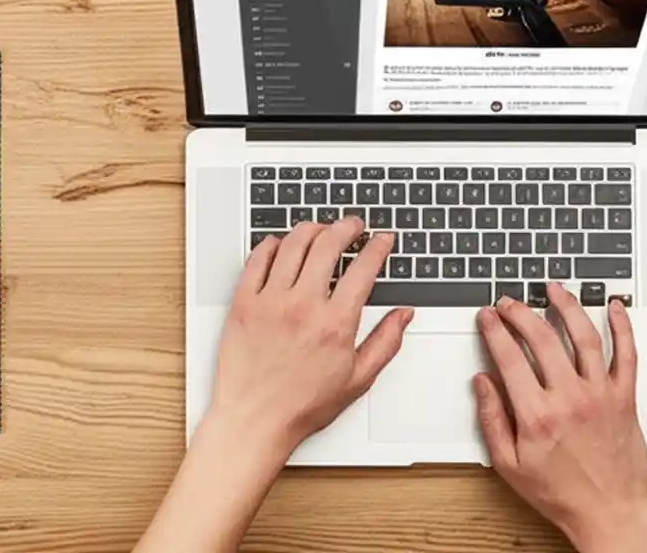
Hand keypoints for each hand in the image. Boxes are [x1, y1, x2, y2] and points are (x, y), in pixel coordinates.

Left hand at [207, 218, 412, 458]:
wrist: (254, 421)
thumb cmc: (301, 407)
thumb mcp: (357, 380)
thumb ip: (385, 342)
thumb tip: (403, 315)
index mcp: (335, 324)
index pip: (363, 268)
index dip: (377, 247)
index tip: (381, 239)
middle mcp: (302, 306)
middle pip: (328, 244)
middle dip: (347, 227)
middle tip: (353, 226)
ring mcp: (269, 302)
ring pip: (293, 244)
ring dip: (312, 229)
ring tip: (321, 229)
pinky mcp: (243, 303)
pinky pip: (257, 260)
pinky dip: (272, 245)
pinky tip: (281, 245)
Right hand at [474, 285, 646, 552]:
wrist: (608, 511)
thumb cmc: (559, 492)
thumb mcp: (508, 463)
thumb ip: (491, 418)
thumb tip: (481, 382)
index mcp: (537, 415)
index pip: (509, 358)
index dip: (494, 331)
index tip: (487, 317)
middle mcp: (569, 399)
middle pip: (542, 339)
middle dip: (520, 313)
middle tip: (509, 302)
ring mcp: (601, 396)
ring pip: (584, 337)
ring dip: (567, 306)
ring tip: (554, 289)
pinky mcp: (625, 398)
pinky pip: (626, 355)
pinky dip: (622, 327)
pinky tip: (614, 307)